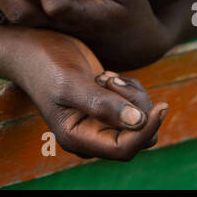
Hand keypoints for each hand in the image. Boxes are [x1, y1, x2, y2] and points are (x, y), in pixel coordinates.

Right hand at [13, 29, 168, 161]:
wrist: (34, 47)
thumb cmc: (46, 64)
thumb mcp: (72, 82)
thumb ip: (102, 104)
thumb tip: (138, 121)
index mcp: (78, 138)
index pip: (123, 149)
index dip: (146, 131)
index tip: (162, 106)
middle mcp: (91, 135)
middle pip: (138, 134)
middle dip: (136, 106)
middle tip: (113, 79)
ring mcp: (100, 121)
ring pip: (140, 118)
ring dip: (131, 93)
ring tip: (106, 75)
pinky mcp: (107, 106)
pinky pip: (135, 104)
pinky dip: (129, 87)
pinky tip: (108, 75)